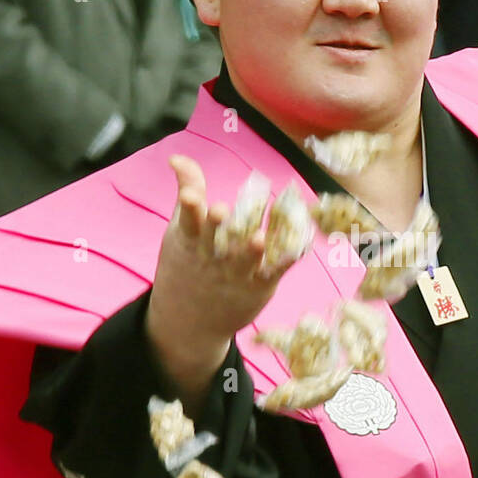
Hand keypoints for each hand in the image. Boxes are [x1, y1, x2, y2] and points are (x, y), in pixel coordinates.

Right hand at [145, 156, 296, 406]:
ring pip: (244, 259)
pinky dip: (285, 261)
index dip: (190, 210)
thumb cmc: (188, 264)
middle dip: (216, 226)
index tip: (190, 198)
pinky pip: (273, 273)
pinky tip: (300, 247)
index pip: (188, 222)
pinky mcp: (257, 287)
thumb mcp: (182, 230)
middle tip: (218, 209)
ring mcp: (234, 274)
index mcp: (191, 241)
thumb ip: (188, 190)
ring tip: (257, 237)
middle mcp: (212, 257)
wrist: (190, 320)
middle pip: (215, 239)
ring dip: (251, 250)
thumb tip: (178, 157)